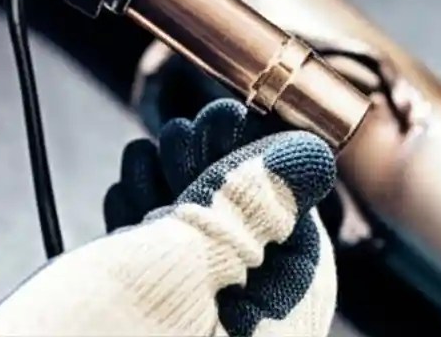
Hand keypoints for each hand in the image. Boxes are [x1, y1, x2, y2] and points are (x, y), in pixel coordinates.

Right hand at [0, 100, 338, 336]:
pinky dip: (146, 225)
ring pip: (201, 256)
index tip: (242, 126)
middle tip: (195, 125)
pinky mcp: (134, 335)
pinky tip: (129, 185)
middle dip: (220, 175)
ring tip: (153, 146)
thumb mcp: (180, 262)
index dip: (273, 179)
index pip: (302, 252)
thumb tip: (311, 159)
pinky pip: (157, 278)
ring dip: (178, 189)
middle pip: (251, 249)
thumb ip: (252, 209)